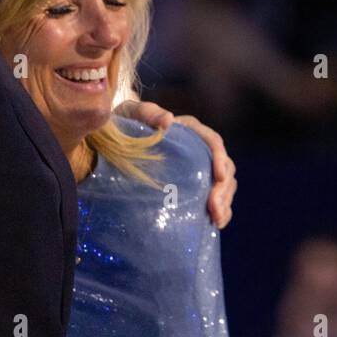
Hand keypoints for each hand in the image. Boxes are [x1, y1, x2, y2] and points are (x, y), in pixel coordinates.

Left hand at [115, 100, 236, 228]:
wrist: (111, 144)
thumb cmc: (124, 124)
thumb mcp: (132, 115)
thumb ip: (148, 113)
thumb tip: (169, 120)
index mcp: (190, 130)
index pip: (213, 142)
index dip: (221, 159)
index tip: (220, 177)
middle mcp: (199, 149)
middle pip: (223, 166)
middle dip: (224, 189)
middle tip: (215, 209)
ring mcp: (197, 169)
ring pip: (224, 184)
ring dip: (224, 202)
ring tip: (217, 220)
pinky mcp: (192, 186)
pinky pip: (214, 197)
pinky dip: (219, 210)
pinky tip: (215, 224)